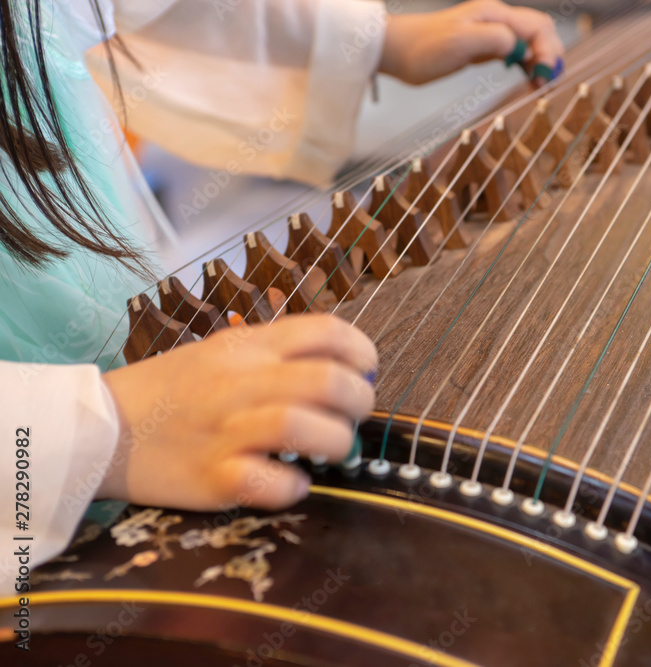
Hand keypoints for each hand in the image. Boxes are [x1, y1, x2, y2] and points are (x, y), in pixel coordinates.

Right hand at [99, 315, 377, 511]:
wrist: (100, 428)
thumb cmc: (175, 391)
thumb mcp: (223, 350)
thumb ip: (279, 353)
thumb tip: (346, 368)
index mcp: (249, 346)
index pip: (328, 331)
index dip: (362, 352)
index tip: (364, 373)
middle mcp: (241, 382)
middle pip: (329, 380)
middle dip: (360, 402)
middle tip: (352, 418)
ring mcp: (226, 430)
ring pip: (304, 427)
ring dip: (335, 442)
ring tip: (331, 452)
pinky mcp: (213, 477)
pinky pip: (269, 483)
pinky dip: (293, 487)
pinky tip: (293, 483)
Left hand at [379, 0, 564, 85]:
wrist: (395, 50)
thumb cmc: (421, 48)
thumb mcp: (459, 43)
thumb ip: (494, 39)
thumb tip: (521, 47)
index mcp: (494, 14)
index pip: (538, 27)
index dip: (549, 51)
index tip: (545, 76)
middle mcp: (497, 19)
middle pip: (540, 31)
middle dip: (551, 56)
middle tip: (549, 84)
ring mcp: (490, 32)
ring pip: (530, 42)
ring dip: (541, 61)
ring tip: (542, 85)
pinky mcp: (483, 46)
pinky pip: (516, 52)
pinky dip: (527, 64)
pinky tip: (528, 78)